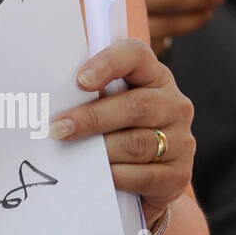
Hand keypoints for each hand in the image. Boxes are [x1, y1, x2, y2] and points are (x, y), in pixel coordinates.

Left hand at [50, 38, 195, 230]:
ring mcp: (181, 139)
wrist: (150, 178)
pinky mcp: (179, 173)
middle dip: (92, 118)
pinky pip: (143, 175)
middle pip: (136, 105)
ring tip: (74, 158)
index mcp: (156, 78)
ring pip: (136, 144)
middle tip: (59, 129)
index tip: (79, 81)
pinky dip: (116, 177)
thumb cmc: (120, 134)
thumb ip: (93, 98)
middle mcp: (175, 105)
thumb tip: (53, 106)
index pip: (137, 56)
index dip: (109, 64)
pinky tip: (99, 177)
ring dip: (100, 152)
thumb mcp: (111, 107)